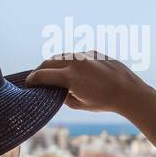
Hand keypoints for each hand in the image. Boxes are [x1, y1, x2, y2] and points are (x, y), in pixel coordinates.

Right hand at [24, 53, 151, 114]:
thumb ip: (63, 96)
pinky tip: (71, 70)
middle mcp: (75, 62)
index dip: (32, 79)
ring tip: (51, 72)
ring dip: (53, 63)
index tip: (27, 83)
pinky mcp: (93, 52)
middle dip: (40, 69)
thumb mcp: (79, 104)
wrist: (128, 92)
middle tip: (36, 77)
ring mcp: (84, 55)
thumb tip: (55, 90)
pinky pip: (76, 56)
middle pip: (48, 62)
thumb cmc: (104, 102)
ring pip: (62, 56)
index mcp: (69, 76)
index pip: (42, 75)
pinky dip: (69, 62)